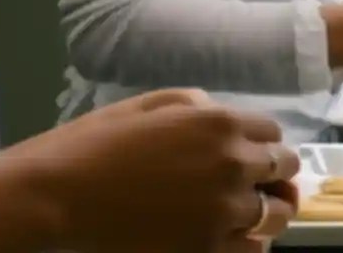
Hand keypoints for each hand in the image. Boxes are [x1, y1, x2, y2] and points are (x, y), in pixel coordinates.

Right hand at [3, 89, 299, 252]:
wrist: (58, 196)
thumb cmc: (94, 144)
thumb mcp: (148, 105)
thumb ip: (194, 106)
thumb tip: (218, 114)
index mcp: (221, 123)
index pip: (274, 134)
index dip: (263, 144)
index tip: (254, 155)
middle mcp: (234, 164)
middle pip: (283, 171)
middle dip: (273, 175)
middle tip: (260, 185)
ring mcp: (224, 211)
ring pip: (276, 215)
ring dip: (268, 212)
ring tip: (251, 215)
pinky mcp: (207, 249)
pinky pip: (252, 251)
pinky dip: (250, 244)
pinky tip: (232, 238)